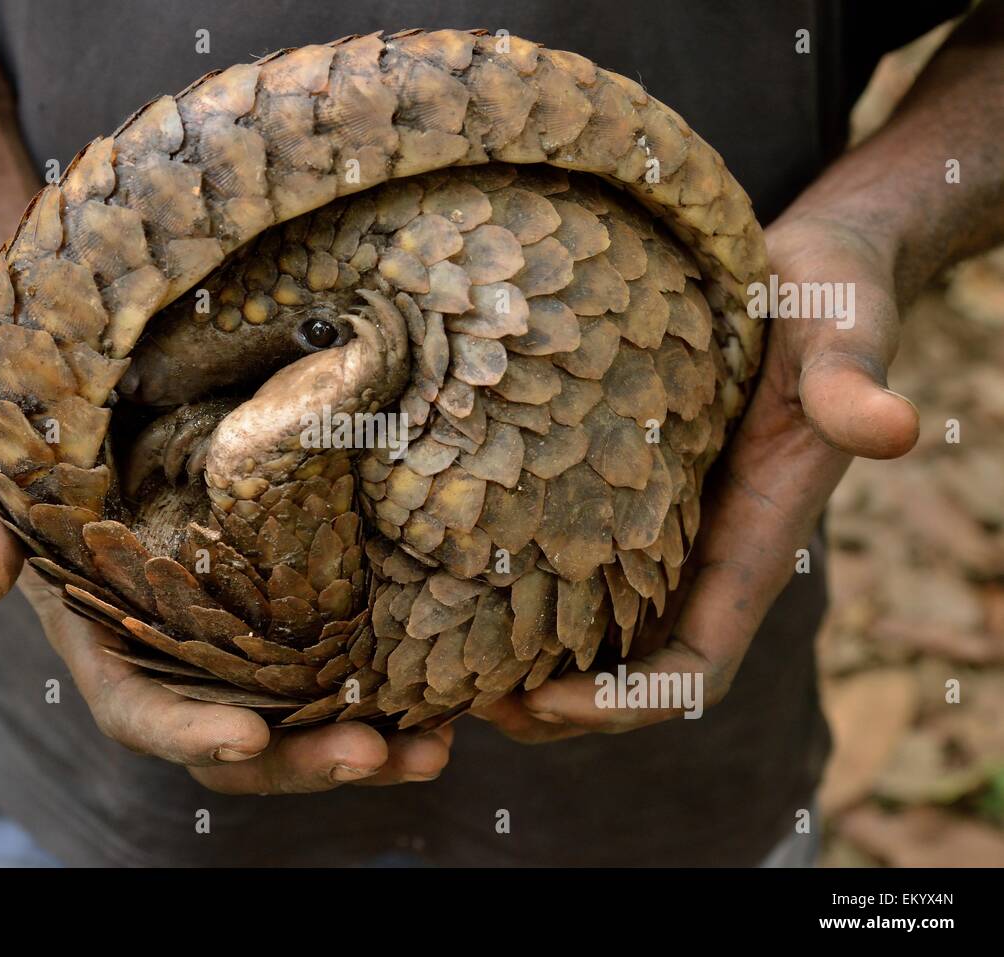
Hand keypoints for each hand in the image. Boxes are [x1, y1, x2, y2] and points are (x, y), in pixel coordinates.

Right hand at [0, 414, 450, 791]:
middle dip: (301, 759)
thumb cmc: (33, 427)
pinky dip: (387, 688)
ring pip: (299, 717)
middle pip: (236, 739)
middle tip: (375, 754)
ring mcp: (234, 638)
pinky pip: (336, 663)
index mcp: (103, 638)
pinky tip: (449, 698)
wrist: (97, 391)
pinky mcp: (285, 605)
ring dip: (365, 744)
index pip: (139, 710)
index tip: (251, 736)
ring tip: (436, 750)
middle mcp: (174, 655)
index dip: (188, 733)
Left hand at [475, 214, 919, 741]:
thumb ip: (853, 385)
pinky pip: (573, 565)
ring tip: (444, 665)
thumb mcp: (840, 334)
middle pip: (632, 672)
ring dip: (528, 663)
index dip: (628, 704)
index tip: (547, 702)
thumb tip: (895, 428)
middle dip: (559, 706)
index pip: (696, 667)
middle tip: (465, 703)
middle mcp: (701, 553)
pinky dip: (521, 594)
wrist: (799, 271)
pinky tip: (453, 581)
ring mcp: (660, 528)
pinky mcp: (622, 489)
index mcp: (754, 544)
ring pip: (595, 631)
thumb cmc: (825, 303)